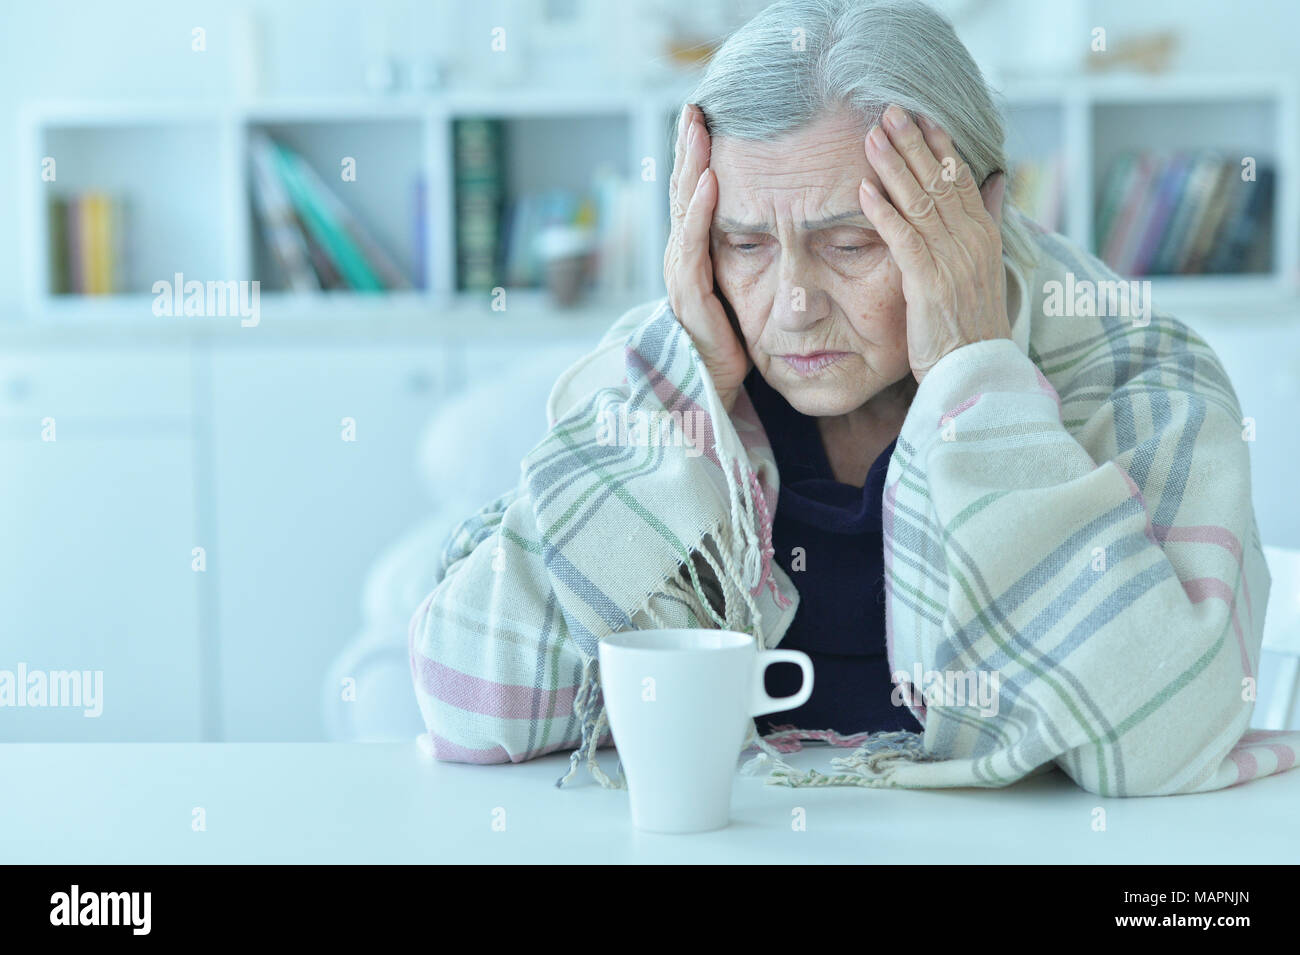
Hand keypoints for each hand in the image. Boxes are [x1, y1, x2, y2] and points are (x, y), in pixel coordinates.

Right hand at [664, 104, 751, 413]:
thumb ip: (750, 261)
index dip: (700, 158)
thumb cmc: (731, 348)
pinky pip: (693, 248)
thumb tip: (781, 228)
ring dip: (690, 169)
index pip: (697, 196)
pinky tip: (708, 185)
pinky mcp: (688, 298)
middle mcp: (683, 261)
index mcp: (697, 256)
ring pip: (683, 212)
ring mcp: (681, 277)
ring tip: (697, 131)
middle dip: (688, 151)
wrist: (710, 395)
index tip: (708, 118)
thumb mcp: (744, 296)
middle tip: (695, 109)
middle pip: (683, 194)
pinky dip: (698, 213)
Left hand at [857, 104, 1009, 385]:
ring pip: (920, 202)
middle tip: (890, 110)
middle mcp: (972, 242)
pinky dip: (883, 211)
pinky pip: (904, 238)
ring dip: (893, 166)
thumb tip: (996, 183)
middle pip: (939, 181)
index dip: (940, 145)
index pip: (961, 179)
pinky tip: (864, 190)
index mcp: (983, 237)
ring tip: (872, 137)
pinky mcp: (929, 282)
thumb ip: (985, 224)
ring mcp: (952, 260)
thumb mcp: (982, 271)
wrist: (975, 372)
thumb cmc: (970, 327)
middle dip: (913, 143)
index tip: (921, 116)